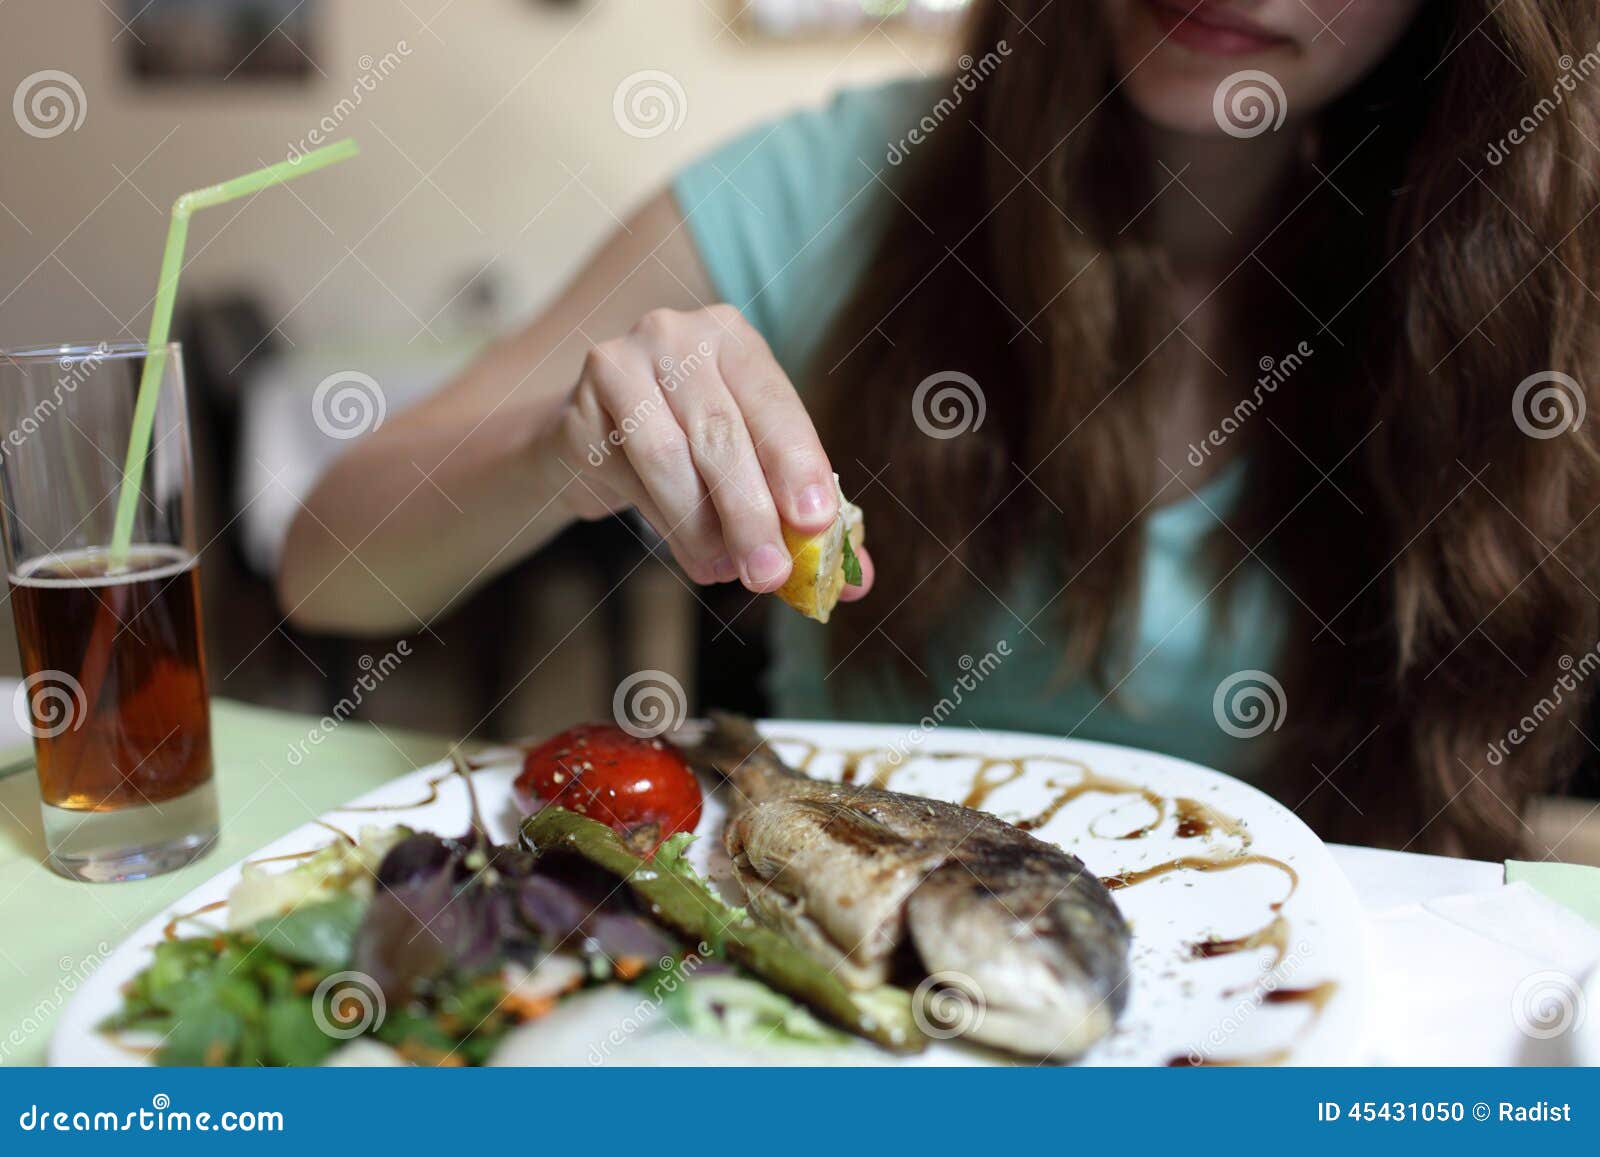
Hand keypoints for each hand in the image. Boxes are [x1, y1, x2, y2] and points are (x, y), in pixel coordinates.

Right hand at [538, 305, 872, 598]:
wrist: (589, 440)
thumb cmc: (686, 453)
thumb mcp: (748, 469)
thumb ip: (798, 514)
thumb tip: (857, 582)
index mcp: (735, 340)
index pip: (774, 402)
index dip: (797, 462)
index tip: (815, 522)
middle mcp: (679, 335)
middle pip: (723, 433)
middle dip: (752, 512)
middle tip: (770, 575)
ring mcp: (624, 361)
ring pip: (673, 458)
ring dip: (706, 528)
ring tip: (727, 572)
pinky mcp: (583, 404)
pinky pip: (632, 473)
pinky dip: (669, 524)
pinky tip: (694, 556)